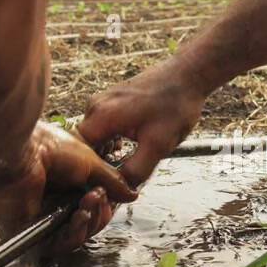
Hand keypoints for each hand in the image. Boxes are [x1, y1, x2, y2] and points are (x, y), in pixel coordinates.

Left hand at [0, 121, 136, 253]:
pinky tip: (79, 216)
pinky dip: (74, 235)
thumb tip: (133, 194)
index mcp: (64, 186)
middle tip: (99, 198)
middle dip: (99, 215)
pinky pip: (58, 245)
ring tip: (88, 204)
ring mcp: (39, 220)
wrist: (21, 151)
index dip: (104, 207)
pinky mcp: (28, 233)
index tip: (110, 196)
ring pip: (74, 238)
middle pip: (86, 225)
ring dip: (88, 223)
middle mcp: (51, 203)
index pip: (91, 208)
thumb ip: (112, 181)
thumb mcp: (91, 162)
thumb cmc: (49, 148)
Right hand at [77, 61, 207, 186]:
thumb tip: (121, 190)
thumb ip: (136, 171)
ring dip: (106, 151)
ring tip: (126, 161)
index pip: (78, 153)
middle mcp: (95, 106)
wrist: (188, 75)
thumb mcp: (158, 146)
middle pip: (85, 145)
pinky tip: (129, 146)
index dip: (88, 173)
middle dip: (99, 163)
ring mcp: (103, 101)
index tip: (103, 185)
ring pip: (95, 136)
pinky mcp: (112, 99)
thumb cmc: (175, 107)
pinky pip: (103, 126)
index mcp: (100, 116)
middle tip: (117, 177)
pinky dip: (112, 139)